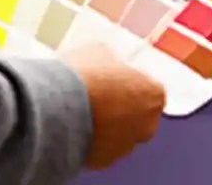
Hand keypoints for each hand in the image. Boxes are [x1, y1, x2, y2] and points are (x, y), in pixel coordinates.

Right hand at [62, 44, 165, 169]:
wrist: (57, 109)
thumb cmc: (84, 77)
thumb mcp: (101, 52)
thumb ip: (114, 62)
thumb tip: (109, 63)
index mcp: (154, 95)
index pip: (149, 89)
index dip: (130, 83)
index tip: (115, 80)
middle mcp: (147, 124)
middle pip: (138, 114)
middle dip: (122, 106)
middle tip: (100, 95)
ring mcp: (126, 145)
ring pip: (120, 133)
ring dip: (107, 124)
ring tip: (84, 109)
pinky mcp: (104, 161)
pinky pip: (102, 147)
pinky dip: (93, 139)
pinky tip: (78, 125)